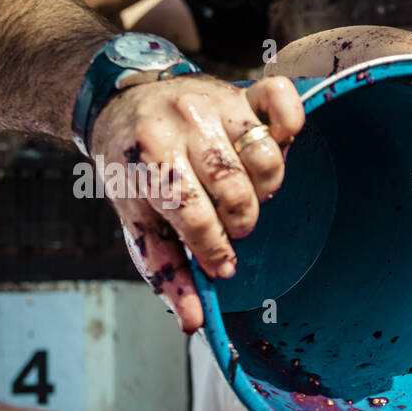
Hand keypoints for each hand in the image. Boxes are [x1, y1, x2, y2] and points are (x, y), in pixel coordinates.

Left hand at [91, 74, 305, 332]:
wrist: (120, 102)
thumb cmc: (135, 171)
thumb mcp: (137, 220)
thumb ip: (166, 271)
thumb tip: (194, 320)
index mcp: (148, 157)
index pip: (193, 213)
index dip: (212, 248)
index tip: (220, 264)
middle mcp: (183, 123)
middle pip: (234, 189)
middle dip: (238, 222)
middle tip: (229, 225)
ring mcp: (216, 102)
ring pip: (265, 155)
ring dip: (263, 188)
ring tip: (246, 194)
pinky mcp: (243, 90)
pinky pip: (284, 101)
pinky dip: (290, 126)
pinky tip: (275, 148)